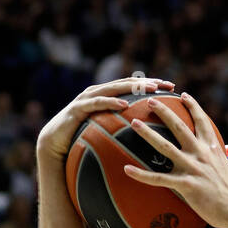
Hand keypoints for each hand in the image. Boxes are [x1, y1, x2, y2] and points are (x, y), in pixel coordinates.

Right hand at [36, 77, 174, 163]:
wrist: (54, 144)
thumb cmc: (82, 140)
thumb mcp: (106, 133)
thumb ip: (123, 130)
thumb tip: (148, 139)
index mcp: (107, 97)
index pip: (135, 88)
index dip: (153, 85)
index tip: (173, 88)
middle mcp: (99, 93)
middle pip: (128, 83)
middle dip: (148, 82)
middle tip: (167, 85)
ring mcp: (87, 98)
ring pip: (114, 88)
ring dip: (133, 87)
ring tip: (151, 89)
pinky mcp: (78, 108)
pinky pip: (96, 103)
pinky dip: (110, 102)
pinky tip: (125, 104)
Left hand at [125, 94, 227, 227]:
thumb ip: (225, 164)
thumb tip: (226, 165)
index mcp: (213, 149)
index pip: (202, 122)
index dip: (193, 107)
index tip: (184, 95)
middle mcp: (201, 154)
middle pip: (179, 127)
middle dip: (164, 111)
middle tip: (150, 101)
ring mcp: (193, 168)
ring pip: (165, 147)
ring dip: (148, 134)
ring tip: (134, 123)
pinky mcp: (186, 185)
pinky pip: (159, 179)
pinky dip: (141, 175)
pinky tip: (127, 169)